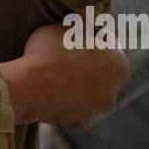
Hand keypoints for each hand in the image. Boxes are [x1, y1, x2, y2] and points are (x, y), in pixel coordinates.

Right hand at [0, 23, 129, 125]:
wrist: (28, 88)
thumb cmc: (49, 52)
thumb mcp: (67, 26)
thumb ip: (83, 27)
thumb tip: (85, 26)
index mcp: (119, 64)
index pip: (109, 42)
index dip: (91, 33)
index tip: (77, 30)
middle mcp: (113, 90)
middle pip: (102, 68)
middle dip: (88, 59)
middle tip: (65, 49)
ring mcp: (96, 109)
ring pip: (90, 88)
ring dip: (79, 79)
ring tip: (55, 68)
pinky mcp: (79, 121)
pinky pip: (75, 104)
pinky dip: (67, 96)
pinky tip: (51, 86)